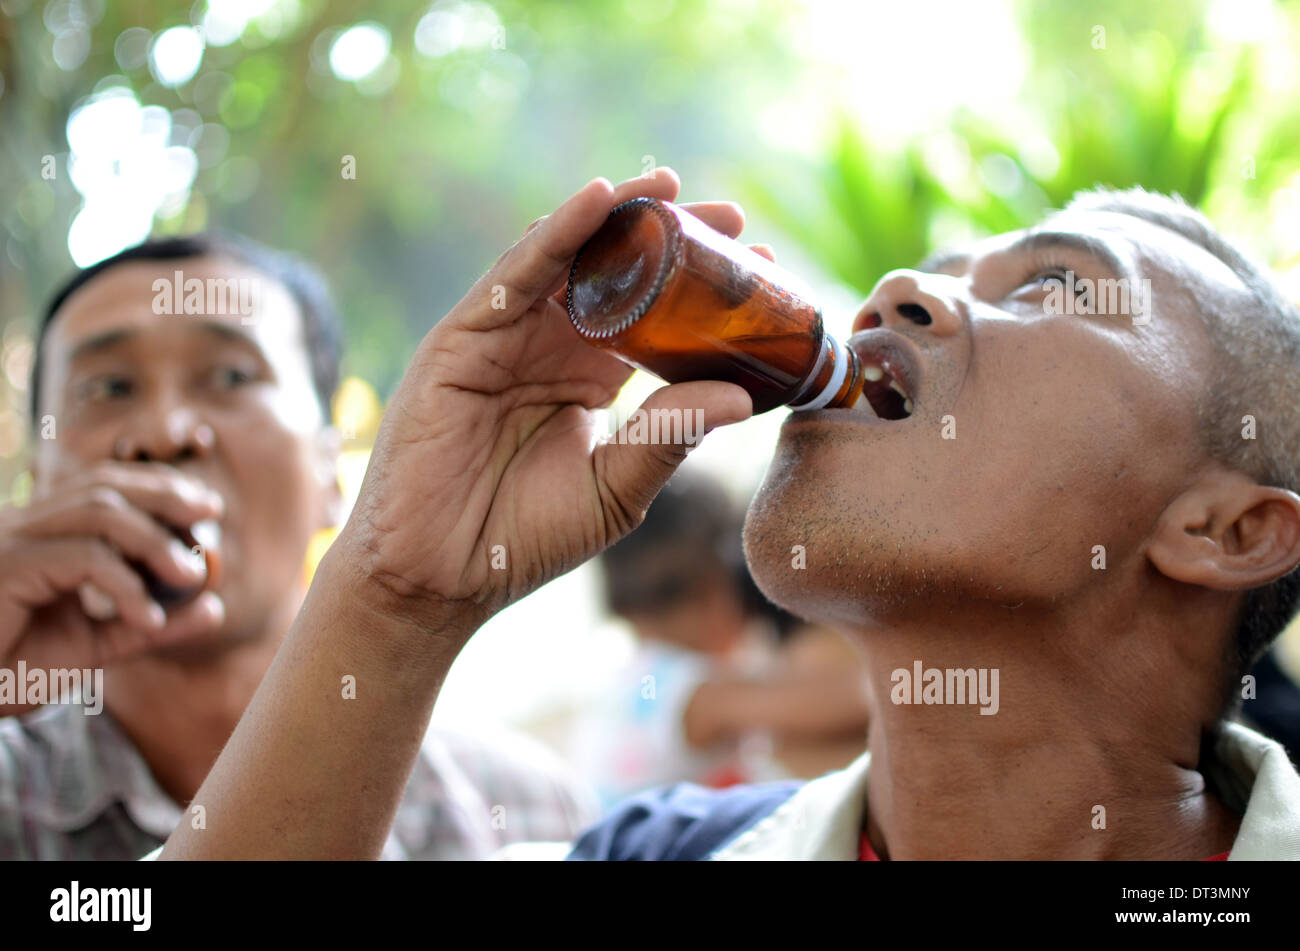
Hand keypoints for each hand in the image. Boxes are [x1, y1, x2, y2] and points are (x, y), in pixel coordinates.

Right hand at [0, 462, 223, 714]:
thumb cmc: (9, 672)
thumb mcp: (94, 645)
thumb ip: (150, 623)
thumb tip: (215, 607)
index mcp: (39, 535)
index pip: (102, 487)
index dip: (158, 488)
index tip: (206, 508)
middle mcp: (21, 526)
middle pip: (103, 485)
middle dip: (165, 495)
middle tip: (209, 519)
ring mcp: (10, 541)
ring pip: (98, 513)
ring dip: (155, 539)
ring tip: (191, 576)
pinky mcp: (7, 566)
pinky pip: (84, 559)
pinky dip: (127, 584)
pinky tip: (149, 618)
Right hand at [332, 168, 758, 637]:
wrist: (439, 578)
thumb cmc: (524, 540)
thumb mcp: (617, 489)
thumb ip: (669, 438)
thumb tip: (742, 397)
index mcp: (589, 379)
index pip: (653, 318)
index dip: (701, 290)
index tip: (763, 269)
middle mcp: (549, 348)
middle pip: (614, 275)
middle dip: (669, 240)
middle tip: (731, 217)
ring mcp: (505, 338)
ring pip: (566, 259)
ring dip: (617, 218)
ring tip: (670, 188)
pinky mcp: (462, 338)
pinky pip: (514, 274)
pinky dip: (556, 234)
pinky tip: (599, 200)